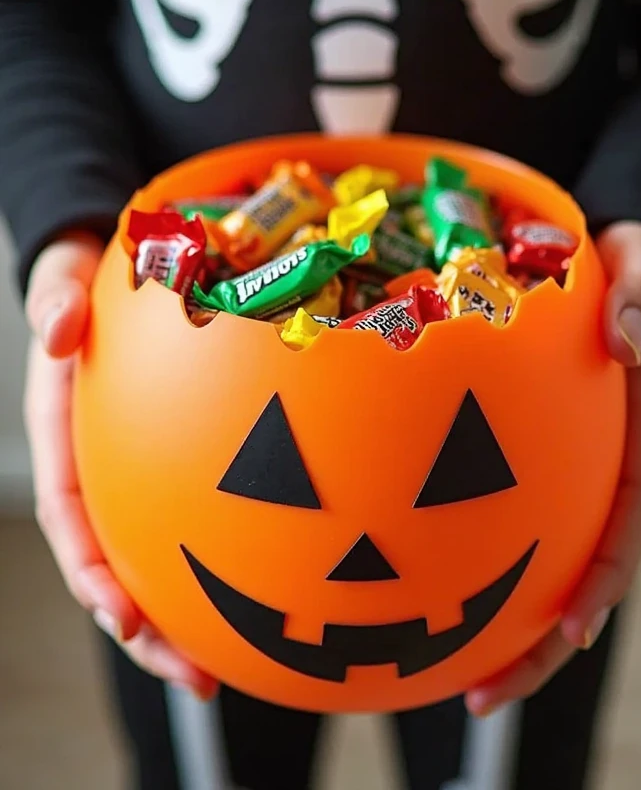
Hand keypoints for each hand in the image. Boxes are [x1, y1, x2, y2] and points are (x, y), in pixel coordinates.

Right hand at [24, 234, 217, 699]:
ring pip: (163, 555)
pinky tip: (280, 585)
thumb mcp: (64, 278)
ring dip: (191, 617)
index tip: (123, 616)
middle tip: (196, 678)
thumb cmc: (89, 280)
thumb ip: (54, 299)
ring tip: (232, 671)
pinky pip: (205, 512)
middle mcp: (102, 467)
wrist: (120, 268)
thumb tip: (61, 328)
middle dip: (150, 630)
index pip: (70, 518)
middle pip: (117, 564)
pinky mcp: (186, 460)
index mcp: (66, 436)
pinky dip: (233, 553)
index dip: (90, 573)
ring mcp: (142, 469)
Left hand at [465, 222, 640, 715]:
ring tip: (431, 675)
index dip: (604, 576)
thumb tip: (625, 337)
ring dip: (490, 621)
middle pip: (573, 567)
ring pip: (526, 553)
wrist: (584, 259)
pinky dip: (448, 543)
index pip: (628, 516)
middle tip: (484, 695)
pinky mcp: (509, 454)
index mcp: (632, 433)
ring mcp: (552, 465)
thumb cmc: (616, 265)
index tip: (571, 629)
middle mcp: (593, 463)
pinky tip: (396, 573)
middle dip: (536, 642)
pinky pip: (478, 504)